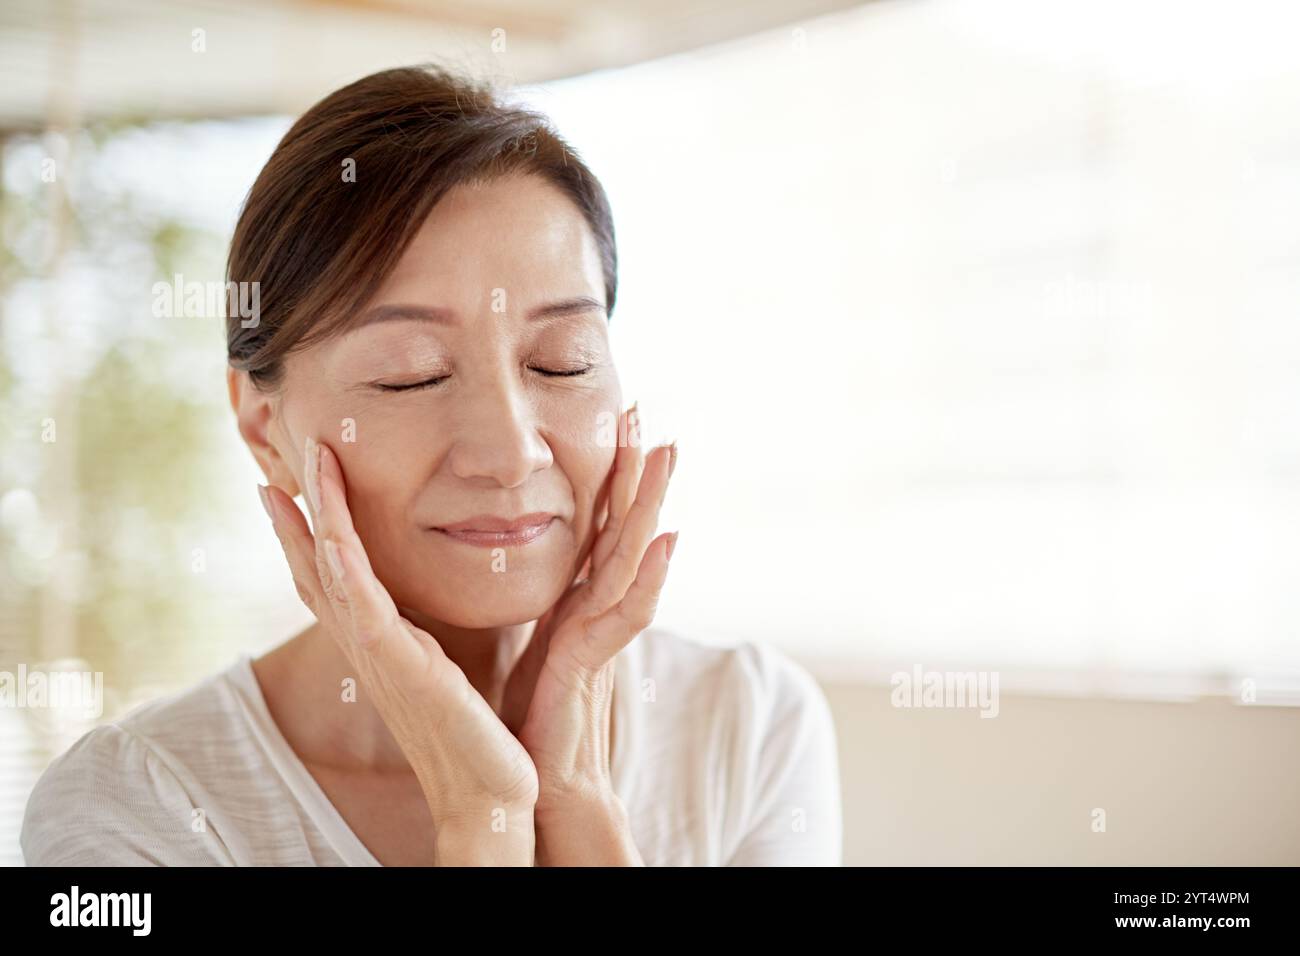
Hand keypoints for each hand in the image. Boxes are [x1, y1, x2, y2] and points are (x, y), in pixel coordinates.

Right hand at [260, 434, 538, 862]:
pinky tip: (330, 532)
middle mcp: (367, 645)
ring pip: (332, 573)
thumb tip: (435, 606)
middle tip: (275, 467)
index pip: (333, 577)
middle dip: (295, 518)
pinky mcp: (399, 664)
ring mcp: (377, 653)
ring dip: (315, 519)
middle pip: (314, 569)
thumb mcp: (450, 668)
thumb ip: (434, 634)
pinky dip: (343, 564)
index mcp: (381, 642)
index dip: (307, 533)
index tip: (294, 486)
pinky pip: (362, 605)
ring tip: (302, 470)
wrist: (488, 792)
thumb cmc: (478, 735)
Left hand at [508, 403, 676, 859]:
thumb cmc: (531, 714)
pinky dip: (649, 578)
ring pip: (632, 555)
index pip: (601, 521)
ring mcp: (599, 631)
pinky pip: (624, 614)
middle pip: (624, 526)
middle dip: (638, 470)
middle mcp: (595, 606)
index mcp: (576, 596)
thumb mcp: (535, 639)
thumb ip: (549, 599)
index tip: (619, 419)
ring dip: (651, 505)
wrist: (538, 778)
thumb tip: (547, 561)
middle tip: (647, 413)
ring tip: (667, 454)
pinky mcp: (591, 661)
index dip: (613, 472)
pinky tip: (666, 543)